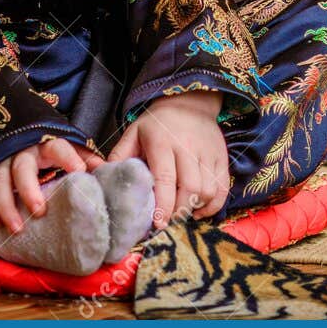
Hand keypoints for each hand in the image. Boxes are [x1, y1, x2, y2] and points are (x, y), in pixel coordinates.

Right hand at [0, 136, 105, 232]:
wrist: (18, 131)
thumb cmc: (50, 149)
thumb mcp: (71, 148)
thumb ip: (87, 159)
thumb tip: (108, 172)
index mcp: (46, 143)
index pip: (58, 148)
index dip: (68, 158)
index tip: (79, 172)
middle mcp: (22, 150)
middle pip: (22, 168)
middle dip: (29, 191)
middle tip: (40, 212)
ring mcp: (1, 159)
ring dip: (5, 206)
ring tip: (17, 229)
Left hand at [107, 90, 227, 225]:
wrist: (189, 102)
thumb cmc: (155, 124)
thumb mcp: (133, 134)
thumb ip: (119, 158)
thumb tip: (104, 183)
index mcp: (162, 142)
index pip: (166, 178)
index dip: (163, 204)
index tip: (157, 225)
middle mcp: (188, 147)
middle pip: (190, 188)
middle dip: (179, 212)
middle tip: (167, 224)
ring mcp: (208, 152)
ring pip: (208, 190)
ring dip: (195, 209)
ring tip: (181, 214)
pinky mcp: (221, 157)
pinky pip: (222, 187)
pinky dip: (213, 205)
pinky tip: (199, 210)